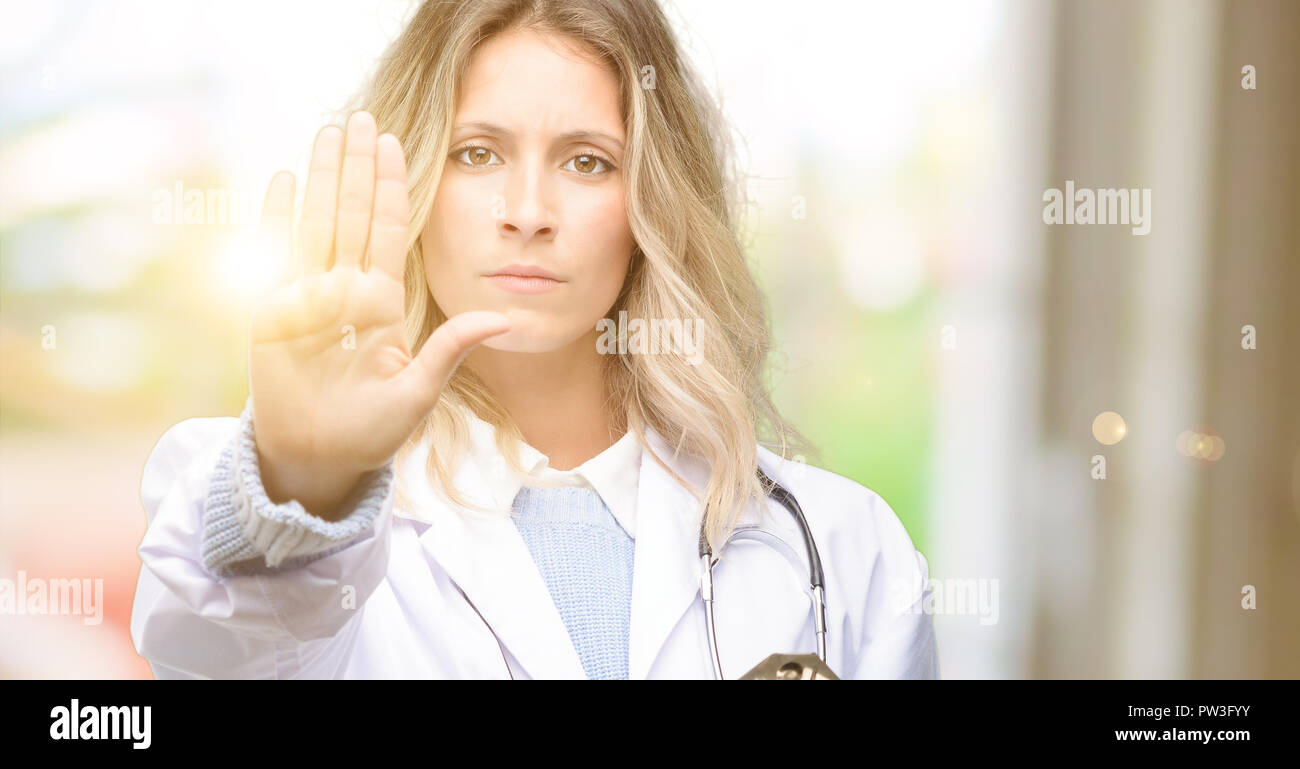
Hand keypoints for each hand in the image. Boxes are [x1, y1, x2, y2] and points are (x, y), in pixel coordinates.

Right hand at [248, 111, 508, 518]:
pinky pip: (274, 256)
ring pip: (315, 223)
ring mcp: (305, 296)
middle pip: (351, 213)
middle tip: (361, 116)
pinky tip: (281, 179)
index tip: (396, 142)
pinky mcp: (270, 313)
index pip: (387, 230)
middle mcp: (343, 289)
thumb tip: (505, 318)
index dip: (391, 186)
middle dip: (356, 166)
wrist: (319, 459)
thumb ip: (452, 349)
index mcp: (381, 302)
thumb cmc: (371, 431)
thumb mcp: (419, 391)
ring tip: (326, 132)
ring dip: (320, 177)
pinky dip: (276, 218)